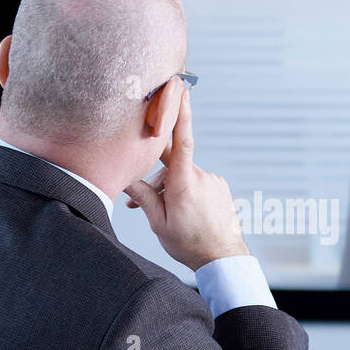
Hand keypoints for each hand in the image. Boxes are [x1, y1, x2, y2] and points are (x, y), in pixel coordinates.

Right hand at [123, 88, 248, 271]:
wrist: (223, 257)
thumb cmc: (190, 243)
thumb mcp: (160, 223)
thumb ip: (143, 197)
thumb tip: (126, 179)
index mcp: (184, 183)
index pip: (181, 141)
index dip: (180, 115)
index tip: (181, 92)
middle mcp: (201, 176)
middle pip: (170, 165)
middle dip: (155, 179)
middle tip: (138, 202)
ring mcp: (212, 180)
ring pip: (182, 174)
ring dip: (169, 187)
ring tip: (164, 214)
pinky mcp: (219, 186)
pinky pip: (196, 181)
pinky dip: (185, 190)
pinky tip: (183, 211)